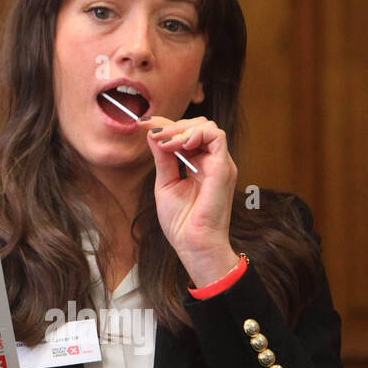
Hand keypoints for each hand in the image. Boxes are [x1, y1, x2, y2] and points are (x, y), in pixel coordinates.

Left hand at [138, 116, 240, 282]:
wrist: (193, 244)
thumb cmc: (181, 222)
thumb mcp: (165, 183)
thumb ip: (163, 158)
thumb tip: (154, 134)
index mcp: (199, 165)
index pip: (186, 134)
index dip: (165, 124)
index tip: (143, 124)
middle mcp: (212, 162)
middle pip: (196, 126)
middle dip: (171, 124)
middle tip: (151, 133)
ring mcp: (220, 164)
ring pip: (207, 127)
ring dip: (181, 129)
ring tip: (164, 142)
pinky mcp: (224, 168)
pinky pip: (216, 137)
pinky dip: (196, 134)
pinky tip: (179, 144)